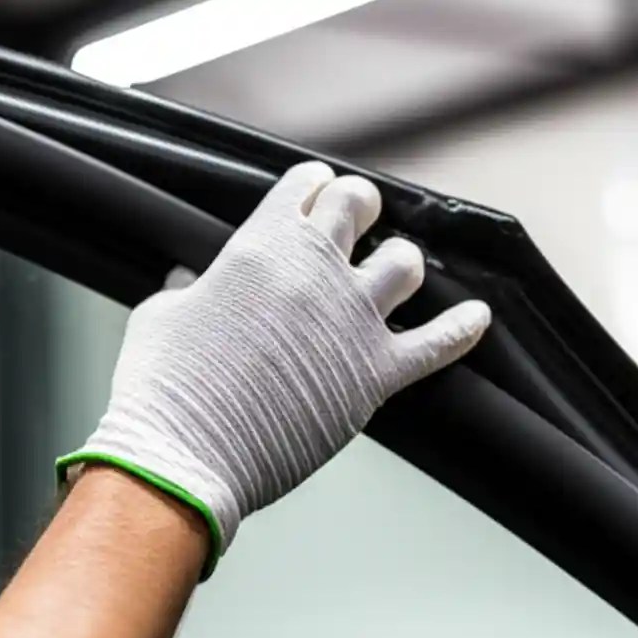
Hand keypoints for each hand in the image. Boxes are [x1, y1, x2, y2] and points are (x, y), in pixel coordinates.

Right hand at [58, 162, 491, 574]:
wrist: (185, 451)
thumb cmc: (161, 385)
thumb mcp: (161, 315)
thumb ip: (188, 289)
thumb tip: (192, 284)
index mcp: (261, 246)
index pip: (303, 187)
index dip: (310, 185)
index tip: (313, 191)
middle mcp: (315, 271)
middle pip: (361, 207)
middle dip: (360, 205)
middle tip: (357, 216)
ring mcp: (352, 320)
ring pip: (405, 264)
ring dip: (399, 262)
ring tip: (391, 270)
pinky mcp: (375, 374)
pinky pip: (438, 344)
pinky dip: (461, 329)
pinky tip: (476, 318)